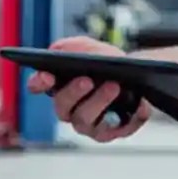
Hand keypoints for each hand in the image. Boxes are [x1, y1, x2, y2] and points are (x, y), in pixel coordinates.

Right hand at [24, 37, 151, 142]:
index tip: (46, 76)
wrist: (134, 73)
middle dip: (73, 93)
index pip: (38, 86)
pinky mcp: (114, 131)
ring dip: (99, 102)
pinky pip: (120, 129)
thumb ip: (71, 47)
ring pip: (87, 121)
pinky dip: (132, 118)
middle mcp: (70, 110)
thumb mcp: (88, 47)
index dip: (39, 82)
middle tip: (87, 80)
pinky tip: (139, 106)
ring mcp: (91, 124)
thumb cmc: (106, 61)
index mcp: (58, 86)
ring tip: (114, 86)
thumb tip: (57, 52)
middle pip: (62, 108)